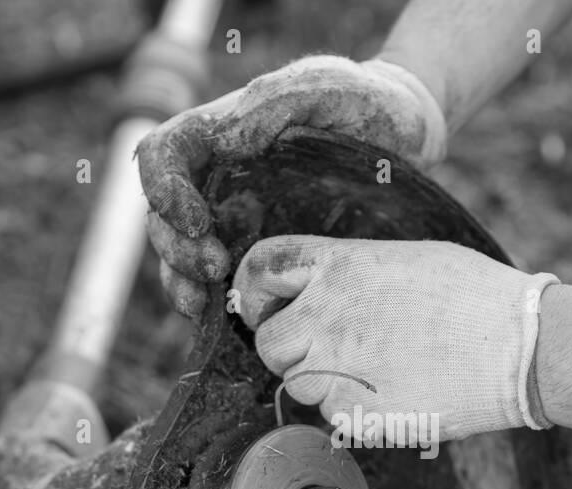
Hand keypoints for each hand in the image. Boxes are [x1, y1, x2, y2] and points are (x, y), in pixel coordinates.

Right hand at [137, 56, 447, 320]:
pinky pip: (216, 281)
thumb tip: (223, 140)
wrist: (409, 140)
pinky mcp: (258, 252)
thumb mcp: (328, 87)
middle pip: (164, 216)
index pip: (162, 156)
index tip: (198, 224)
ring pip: (181, 254)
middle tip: (215, 272)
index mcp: (220, 132)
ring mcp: (234, 218)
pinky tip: (220, 317)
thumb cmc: (367, 103)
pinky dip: (208, 302)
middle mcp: (217, 178)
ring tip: (205, 304)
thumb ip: (274, 101)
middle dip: (177, 249)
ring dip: (182, 282)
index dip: (164, 192)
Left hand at [233, 236, 556, 443]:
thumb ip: (355, 272)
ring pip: (298, 385)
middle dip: (286, 349)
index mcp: (340, 266)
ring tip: (375, 372)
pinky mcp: (357, 413)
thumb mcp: (409, 258)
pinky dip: (353, 411)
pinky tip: (394, 395)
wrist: (521, 346)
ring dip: (323, 382)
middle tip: (321, 351)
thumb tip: (327, 288)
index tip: (259, 305)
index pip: (262, 267)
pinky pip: (333, 416)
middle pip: (268, 342)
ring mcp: (339, 368)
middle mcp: (328, 314)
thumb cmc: (477, 297)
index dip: (251, 289)